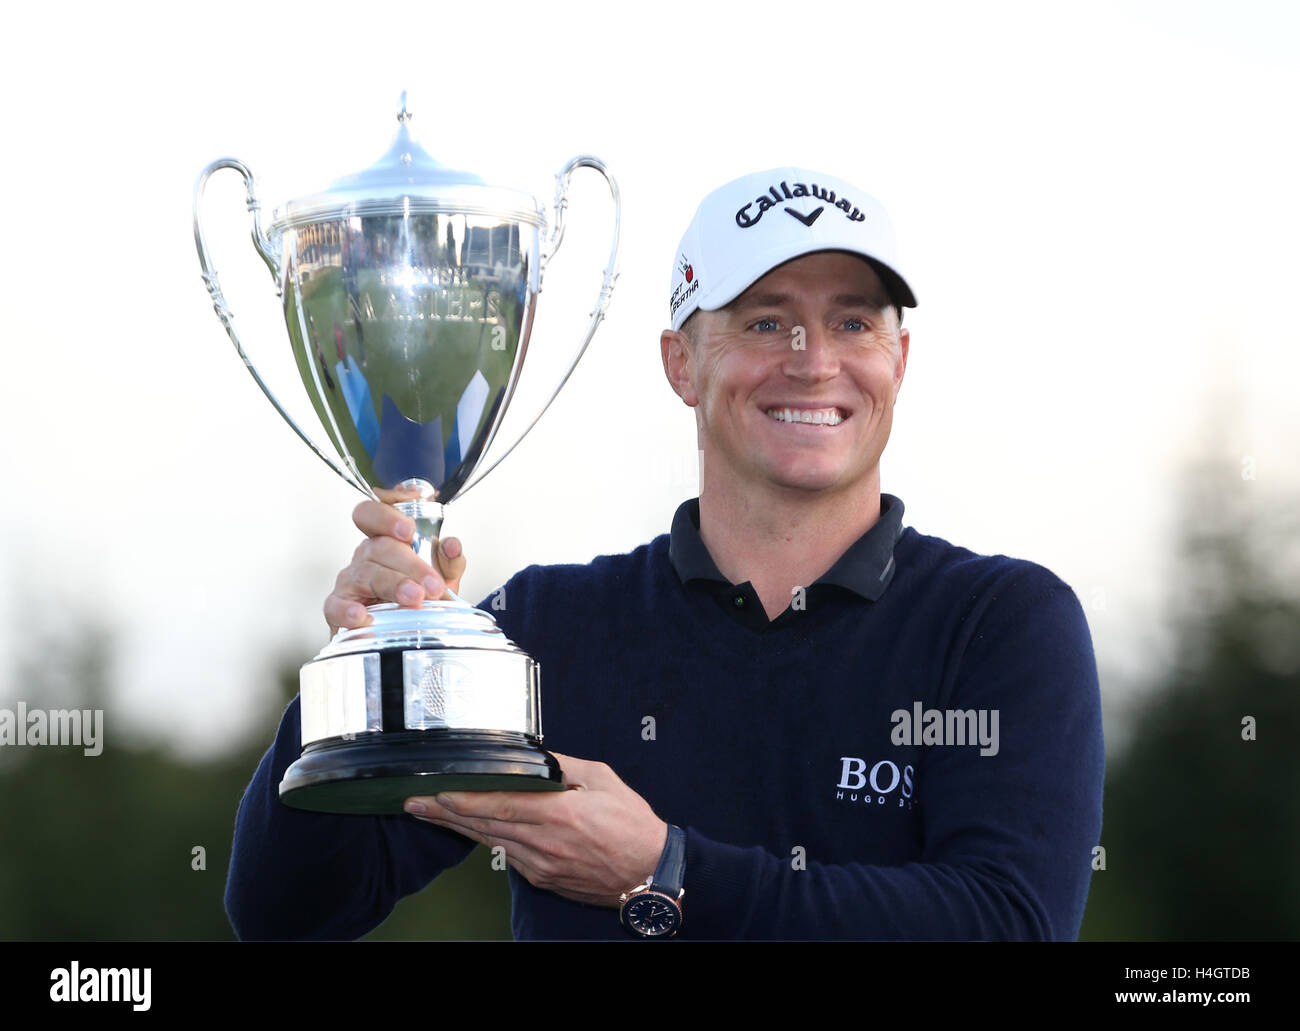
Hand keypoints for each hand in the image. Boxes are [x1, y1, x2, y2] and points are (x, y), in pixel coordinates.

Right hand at [322, 493, 467, 637]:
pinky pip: (335, 606)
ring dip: (393, 585)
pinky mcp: (337, 609)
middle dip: (410, 564)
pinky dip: (347, 610)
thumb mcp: (440, 579)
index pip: (374, 515)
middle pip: (379, 547)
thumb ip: (449, 561)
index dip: (387, 518)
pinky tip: (362, 616)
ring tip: (414, 598)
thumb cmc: (417, 599)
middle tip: (433, 584)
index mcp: (386, 541)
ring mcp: (350, 582)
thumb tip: (452, 546)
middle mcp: (365, 557)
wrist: (402, 634)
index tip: (408, 530)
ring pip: (365, 574)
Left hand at [403, 753, 668, 907]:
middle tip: (414, 804)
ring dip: (459, 828)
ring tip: (430, 814)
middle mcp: (544, 844)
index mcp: (559, 815)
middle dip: (445, 814)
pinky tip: (471, 830)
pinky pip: (507, 856)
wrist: (650, 872)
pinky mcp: (544, 879)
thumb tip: (535, 755)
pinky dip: (486, 840)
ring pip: (490, 843)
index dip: (464, 801)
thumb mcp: (601, 779)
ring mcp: (542, 866)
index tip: (437, 793)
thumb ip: (563, 766)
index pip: (500, 806)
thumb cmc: (631, 824)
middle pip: (484, 827)